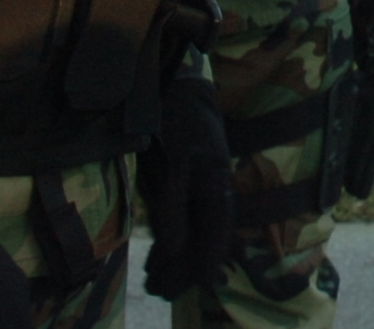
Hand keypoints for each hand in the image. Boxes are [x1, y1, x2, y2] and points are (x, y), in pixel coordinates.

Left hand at [139, 74, 232, 299]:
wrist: (174, 83)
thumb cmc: (174, 120)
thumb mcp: (171, 165)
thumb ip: (173, 208)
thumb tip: (176, 251)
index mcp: (217, 186)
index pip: (216, 238)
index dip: (205, 266)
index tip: (200, 287)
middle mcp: (214, 190)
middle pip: (206, 241)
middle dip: (186, 269)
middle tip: (161, 290)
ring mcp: (201, 185)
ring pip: (195, 232)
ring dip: (178, 259)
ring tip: (156, 280)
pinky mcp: (186, 180)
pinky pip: (184, 220)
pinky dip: (173, 241)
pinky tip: (160, 254)